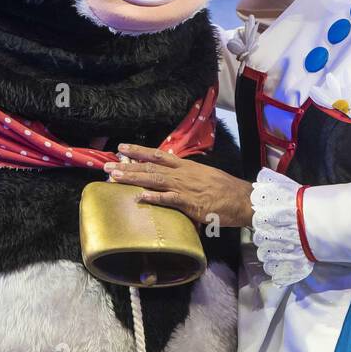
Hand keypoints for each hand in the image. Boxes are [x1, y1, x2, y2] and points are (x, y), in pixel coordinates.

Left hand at [103, 145, 254, 229]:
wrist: (243, 199)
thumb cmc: (225, 190)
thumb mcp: (204, 176)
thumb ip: (188, 176)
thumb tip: (174, 177)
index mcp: (186, 166)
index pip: (158, 155)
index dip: (139, 151)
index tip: (122, 148)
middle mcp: (183, 174)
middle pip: (150, 167)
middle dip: (127, 166)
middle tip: (107, 165)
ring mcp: (186, 188)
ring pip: (155, 180)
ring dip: (133, 178)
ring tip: (115, 177)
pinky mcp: (191, 203)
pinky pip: (169, 199)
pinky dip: (154, 198)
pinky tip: (140, 197)